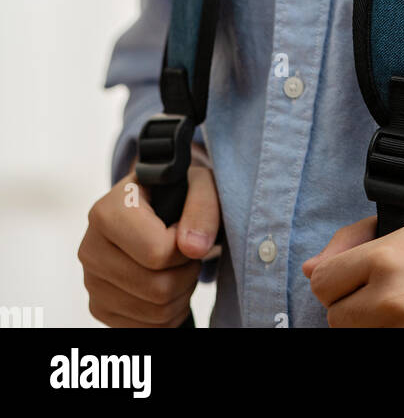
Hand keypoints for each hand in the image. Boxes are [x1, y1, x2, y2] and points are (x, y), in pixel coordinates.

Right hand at [78, 154, 220, 327]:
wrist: (155, 204)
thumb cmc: (176, 193)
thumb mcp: (199, 184)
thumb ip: (203, 207)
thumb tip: (194, 247)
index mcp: (107, 212)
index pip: (157, 253)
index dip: (185, 248)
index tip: (185, 230)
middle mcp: (91, 248)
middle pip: (157, 288)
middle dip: (187, 273)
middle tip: (188, 252)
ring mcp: (91, 282)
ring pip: (155, 312)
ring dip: (181, 293)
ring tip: (178, 265)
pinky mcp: (99, 307)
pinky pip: (147, 328)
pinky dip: (168, 313)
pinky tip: (167, 283)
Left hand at [302, 213, 403, 326]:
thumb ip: (353, 240)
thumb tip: (309, 268)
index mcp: (384, 258)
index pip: (322, 281)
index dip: (335, 278)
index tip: (353, 277)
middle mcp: (389, 298)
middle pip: (333, 316)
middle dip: (351, 305)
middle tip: (382, 294)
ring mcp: (401, 332)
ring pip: (352, 336)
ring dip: (367, 324)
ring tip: (399, 310)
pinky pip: (377, 346)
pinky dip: (386, 336)